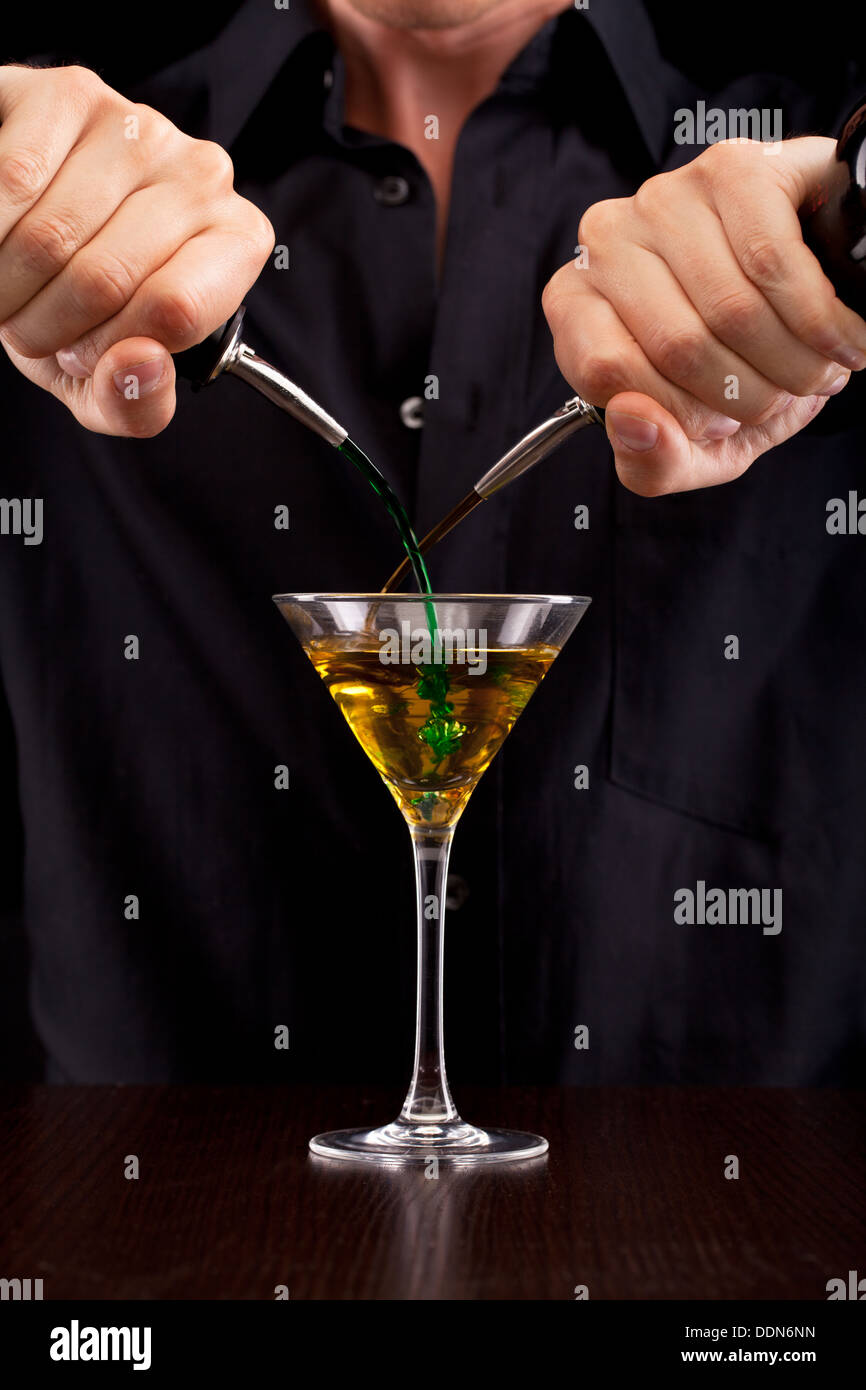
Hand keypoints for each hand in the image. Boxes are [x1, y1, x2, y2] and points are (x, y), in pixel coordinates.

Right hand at [0, 64, 273, 435]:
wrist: (21, 240)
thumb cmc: (80, 312)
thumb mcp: (109, 382)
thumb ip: (136, 404)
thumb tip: (141, 369)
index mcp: (235, 244)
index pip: (174, 312)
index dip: (106, 350)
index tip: (79, 354)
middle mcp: (204, 175)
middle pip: (106, 278)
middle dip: (46, 326)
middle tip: (30, 325)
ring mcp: (140, 127)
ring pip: (52, 234)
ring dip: (8, 284)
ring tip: (11, 285)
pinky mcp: (71, 93)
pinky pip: (13, 178)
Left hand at [542, 137, 865, 495]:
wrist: (808, 311)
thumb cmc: (734, 373)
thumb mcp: (690, 446)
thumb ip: (651, 461)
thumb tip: (634, 421)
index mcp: (576, 304)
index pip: (606, 370)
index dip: (680, 413)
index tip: (721, 424)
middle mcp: (607, 240)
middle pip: (678, 344)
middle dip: (748, 397)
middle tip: (783, 399)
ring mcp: (668, 196)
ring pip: (732, 307)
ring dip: (793, 363)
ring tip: (816, 372)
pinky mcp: (736, 167)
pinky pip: (776, 261)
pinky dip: (821, 319)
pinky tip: (843, 336)